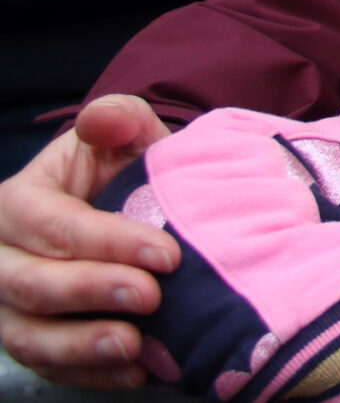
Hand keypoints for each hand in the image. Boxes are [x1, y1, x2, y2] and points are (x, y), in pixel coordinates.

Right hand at [0, 96, 177, 386]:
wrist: (119, 211)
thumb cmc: (119, 173)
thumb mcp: (120, 138)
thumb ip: (118, 120)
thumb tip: (108, 121)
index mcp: (18, 203)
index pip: (52, 225)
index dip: (106, 241)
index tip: (166, 253)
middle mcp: (0, 259)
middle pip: (30, 284)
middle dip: (91, 291)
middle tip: (151, 296)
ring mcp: (7, 308)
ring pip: (26, 336)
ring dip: (80, 346)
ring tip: (134, 344)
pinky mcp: (29, 342)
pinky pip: (47, 368)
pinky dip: (89, 375)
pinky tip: (134, 370)